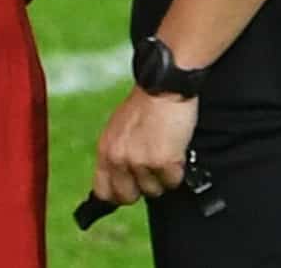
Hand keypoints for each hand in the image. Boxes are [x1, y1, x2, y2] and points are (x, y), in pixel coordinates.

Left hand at [94, 86, 198, 204]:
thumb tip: (119, 179)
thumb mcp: (120, 128)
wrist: (165, 84)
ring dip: (162, 175)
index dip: (117, 194)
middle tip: (151, 167)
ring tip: (164, 148)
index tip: (128, 191)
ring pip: (154, 190)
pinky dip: (177, 169)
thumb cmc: (147, 103)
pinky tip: (175, 147)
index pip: (103, 191)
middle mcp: (119, 158)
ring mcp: (140, 162)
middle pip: (128, 197)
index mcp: (106, 149)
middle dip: (142, 186)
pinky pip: (173, 181)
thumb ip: (117, 153)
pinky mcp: (162, 162)